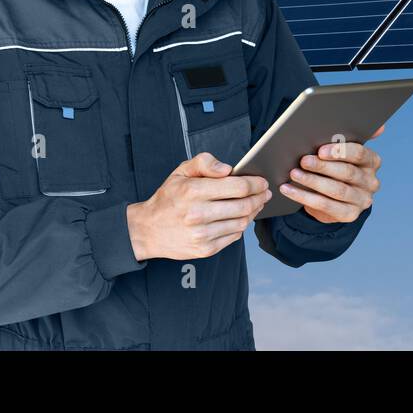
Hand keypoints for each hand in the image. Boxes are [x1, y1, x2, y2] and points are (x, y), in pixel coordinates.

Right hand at [126, 152, 271, 260]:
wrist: (147, 230)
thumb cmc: (167, 199)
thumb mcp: (180, 172)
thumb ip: (204, 163)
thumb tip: (228, 169)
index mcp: (193, 191)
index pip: (238, 187)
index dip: (256, 183)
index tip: (262, 181)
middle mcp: (197, 214)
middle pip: (244, 205)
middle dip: (260, 197)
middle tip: (265, 193)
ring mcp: (202, 234)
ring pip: (242, 222)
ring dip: (253, 212)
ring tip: (255, 204)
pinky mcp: (205, 249)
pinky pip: (234, 237)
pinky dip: (241, 226)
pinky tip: (241, 218)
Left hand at [280, 124, 384, 222]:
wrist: (334, 196)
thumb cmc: (335, 165)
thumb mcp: (342, 152)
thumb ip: (350, 137)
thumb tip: (379, 127)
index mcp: (372, 161)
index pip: (360, 154)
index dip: (340, 152)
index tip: (320, 150)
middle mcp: (371, 182)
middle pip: (347, 173)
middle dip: (323, 166)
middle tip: (303, 161)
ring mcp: (362, 200)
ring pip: (337, 190)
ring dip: (312, 181)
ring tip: (294, 174)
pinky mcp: (350, 215)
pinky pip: (325, 206)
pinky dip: (304, 197)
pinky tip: (289, 189)